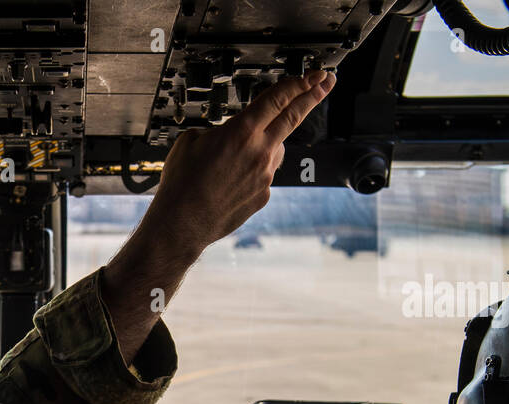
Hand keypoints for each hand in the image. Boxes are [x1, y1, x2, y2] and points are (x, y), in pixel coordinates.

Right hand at [101, 68, 334, 360]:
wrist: (181, 222)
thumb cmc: (182, 182)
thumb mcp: (191, 140)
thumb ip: (221, 130)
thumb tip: (233, 134)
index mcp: (241, 130)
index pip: (278, 98)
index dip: (298, 82)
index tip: (313, 75)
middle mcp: (259, 151)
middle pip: (294, 116)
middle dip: (314, 95)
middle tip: (327, 82)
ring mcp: (265, 175)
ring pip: (274, 149)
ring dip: (265, 144)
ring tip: (232, 159)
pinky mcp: (264, 195)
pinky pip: (264, 175)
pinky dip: (252, 172)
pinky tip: (228, 182)